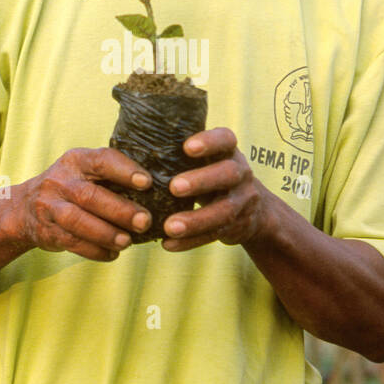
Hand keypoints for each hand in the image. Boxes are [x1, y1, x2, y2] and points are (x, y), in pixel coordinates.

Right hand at [17, 148, 151, 260]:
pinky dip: (94, 250)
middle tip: (144, 221)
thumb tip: (158, 189)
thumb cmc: (70, 186)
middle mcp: (60, 181)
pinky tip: (112, 254)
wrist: (25, 208)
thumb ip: (111, 175)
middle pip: (90, 195)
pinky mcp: (47, 231)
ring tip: (128, 242)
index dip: (125, 170)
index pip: (101, 161)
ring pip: (78, 221)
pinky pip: (71, 242)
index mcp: (76, 161)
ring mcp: (50, 206)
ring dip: (106, 233)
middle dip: (120, 210)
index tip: (147, 182)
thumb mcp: (84, 170)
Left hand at [161, 128, 270, 250]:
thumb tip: (130, 142)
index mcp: (229, 151)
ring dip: (196, 219)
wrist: (253, 209)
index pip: (226, 139)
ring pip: (223, 210)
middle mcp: (241, 173)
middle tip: (174, 187)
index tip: (187, 147)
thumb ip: (182, 153)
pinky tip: (169, 244)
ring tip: (169, 226)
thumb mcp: (208, 159)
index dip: (209, 141)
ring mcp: (242, 201)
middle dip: (202, 180)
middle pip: (228, 174)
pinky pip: (214, 235)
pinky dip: (191, 241)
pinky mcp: (236, 226)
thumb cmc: (212, 174)